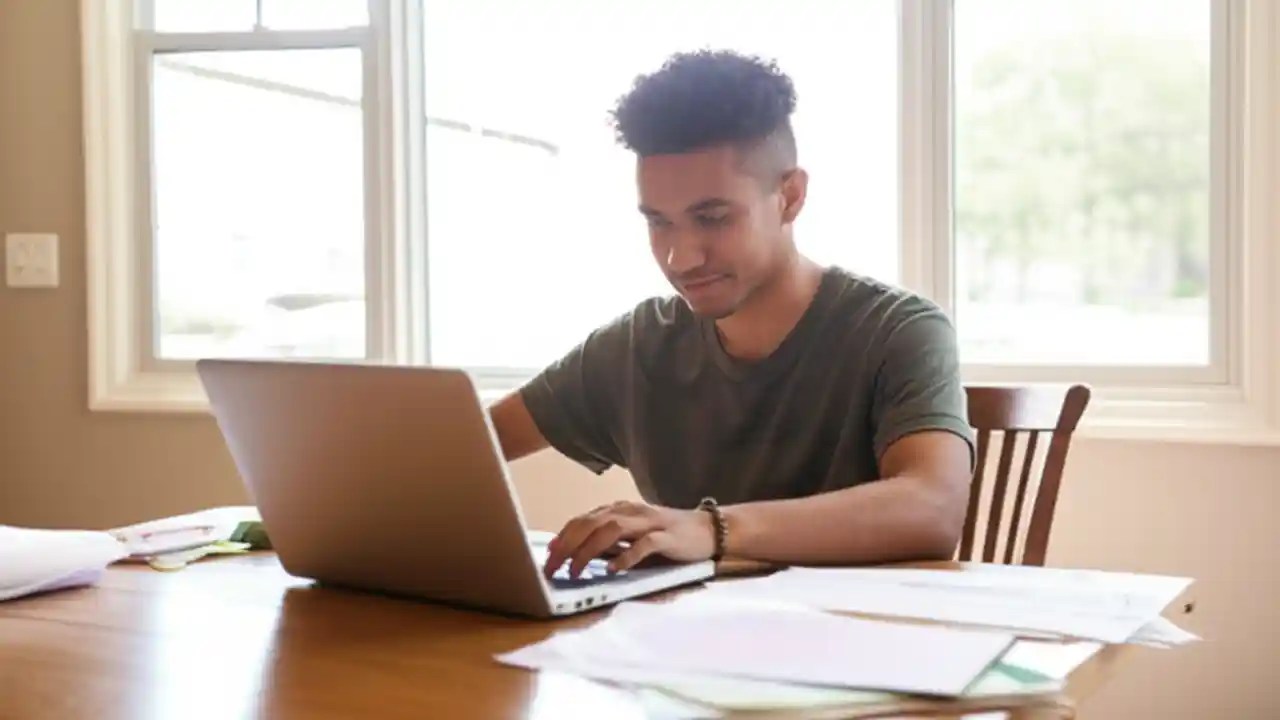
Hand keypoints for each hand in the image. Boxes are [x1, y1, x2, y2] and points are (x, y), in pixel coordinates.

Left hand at [542, 500, 714, 578]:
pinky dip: (625, 556)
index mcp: (620, 509)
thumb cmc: (667, 536)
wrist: (708, 530)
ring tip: (575, 570)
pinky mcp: (667, 537)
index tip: (548, 556)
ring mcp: (650, 522)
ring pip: (611, 530)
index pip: (583, 519)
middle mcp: (631, 511)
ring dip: (589, 551)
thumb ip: (609, 541)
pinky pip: (643, 545)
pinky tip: (612, 570)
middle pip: (592, 523)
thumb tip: (578, 554)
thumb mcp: (633, 536)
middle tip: (553, 567)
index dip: (563, 537)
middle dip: (568, 545)